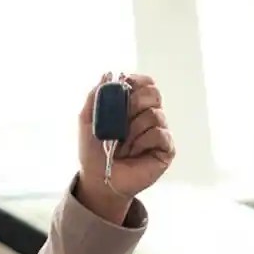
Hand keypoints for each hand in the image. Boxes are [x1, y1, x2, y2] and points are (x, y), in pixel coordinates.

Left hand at [75, 72, 175, 222]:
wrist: (98, 178)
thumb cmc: (93, 150)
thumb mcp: (87, 119)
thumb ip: (96, 96)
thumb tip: (108, 74)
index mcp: (133, 105)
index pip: (146, 83)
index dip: (137, 81)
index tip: (125, 86)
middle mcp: (149, 116)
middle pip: (154, 94)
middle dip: (134, 102)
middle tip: (120, 119)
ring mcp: (159, 132)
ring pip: (154, 114)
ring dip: (133, 129)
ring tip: (124, 144)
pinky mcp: (166, 149)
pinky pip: (160, 134)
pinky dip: (143, 142)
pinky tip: (136, 153)